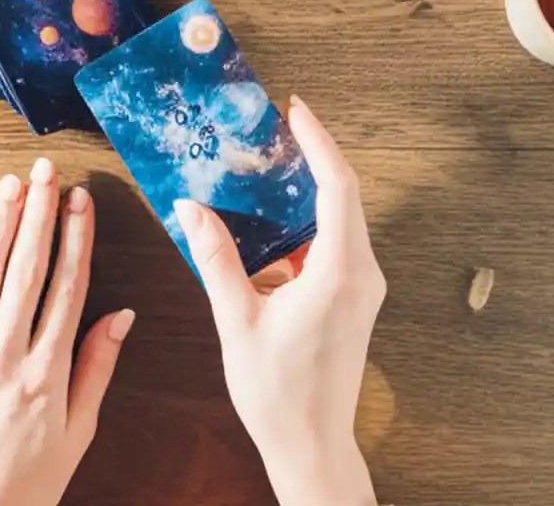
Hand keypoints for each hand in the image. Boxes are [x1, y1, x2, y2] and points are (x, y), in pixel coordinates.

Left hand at [0, 158, 134, 505]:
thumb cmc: (24, 484)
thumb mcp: (77, 433)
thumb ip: (97, 368)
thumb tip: (120, 315)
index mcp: (48, 373)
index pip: (67, 287)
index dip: (76, 238)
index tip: (81, 201)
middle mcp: (5, 356)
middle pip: (26, 269)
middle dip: (39, 214)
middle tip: (46, 172)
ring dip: (0, 223)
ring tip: (12, 183)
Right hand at [174, 96, 384, 505]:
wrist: (311, 443)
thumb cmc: (277, 392)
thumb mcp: (237, 321)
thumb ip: (216, 259)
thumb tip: (191, 207)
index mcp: (339, 274)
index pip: (338, 187)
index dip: (318, 142)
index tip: (295, 110)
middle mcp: (362, 274)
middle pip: (344, 196)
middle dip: (310, 159)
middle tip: (271, 131)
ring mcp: (363, 287)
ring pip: (340, 220)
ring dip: (306, 193)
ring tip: (265, 169)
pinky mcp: (354, 298)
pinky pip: (335, 245)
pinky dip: (305, 226)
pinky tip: (270, 224)